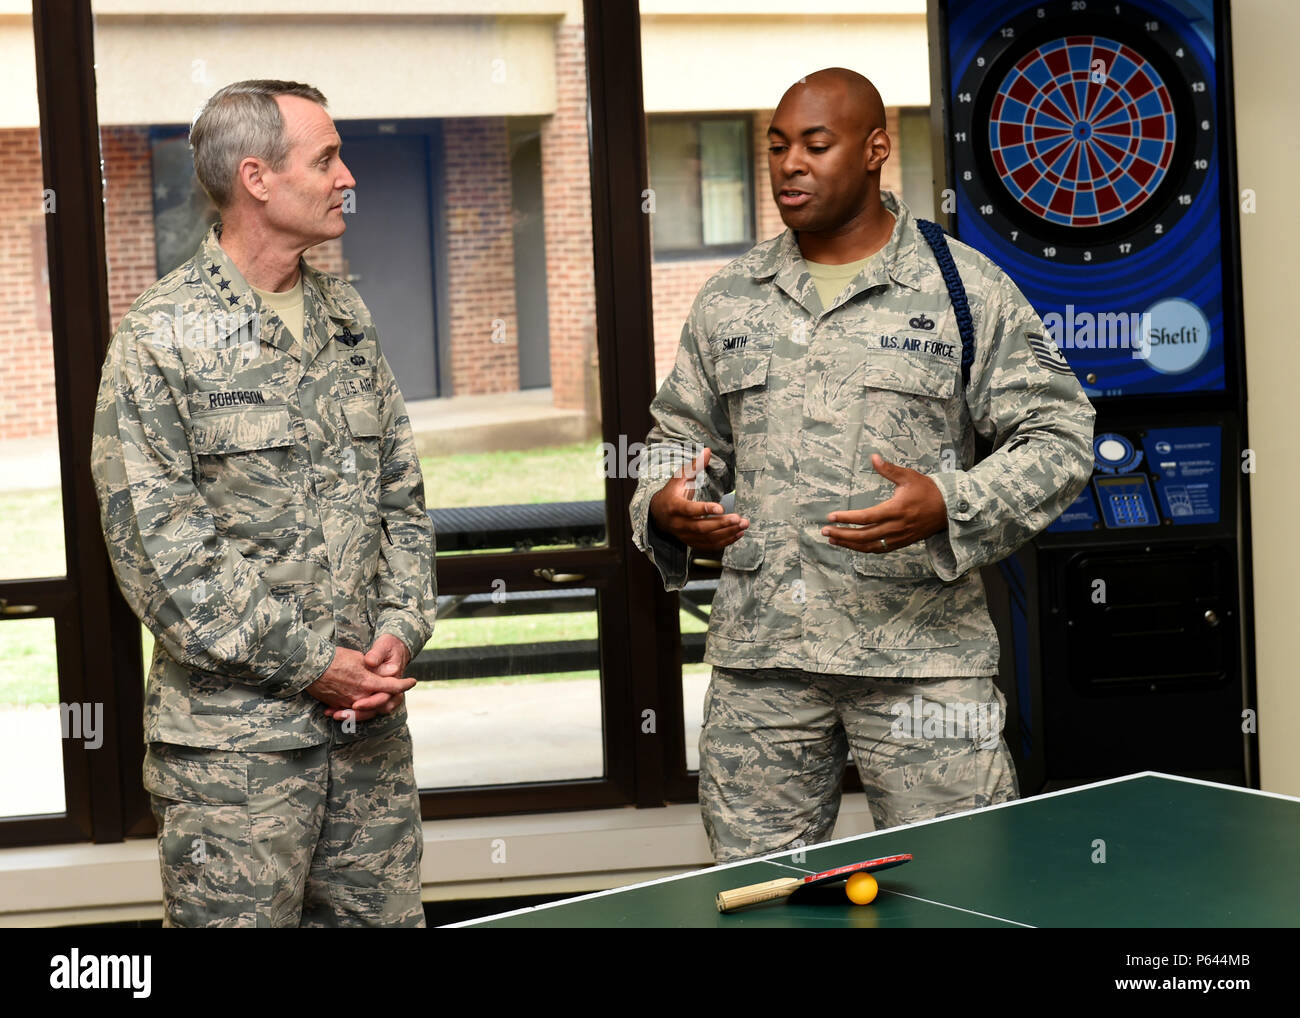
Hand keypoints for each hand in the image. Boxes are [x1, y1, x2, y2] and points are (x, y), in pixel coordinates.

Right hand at [309, 643, 413, 724]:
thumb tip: (392, 671)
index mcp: (368, 682)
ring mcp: (348, 703)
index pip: (393, 687)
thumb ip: (376, 667)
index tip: (412, 681)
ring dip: (375, 705)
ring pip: (368, 710)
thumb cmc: (335, 658)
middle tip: (397, 691)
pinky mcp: (337, 705)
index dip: (405, 684)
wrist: (310, 667)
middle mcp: (360, 696)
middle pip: (383, 703)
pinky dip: (357, 708)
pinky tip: (358, 703)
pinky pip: (351, 711)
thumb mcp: (358, 658)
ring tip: (379, 698)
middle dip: (392, 697)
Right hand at [648, 447, 748, 551]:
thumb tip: (707, 450)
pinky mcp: (692, 542)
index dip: (705, 510)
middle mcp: (679, 524)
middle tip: (739, 518)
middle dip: (722, 524)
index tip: (721, 508)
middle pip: (701, 527)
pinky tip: (737, 534)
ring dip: (727, 533)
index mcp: (674, 506)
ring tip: (743, 525)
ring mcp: (685, 535)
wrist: (658, 514)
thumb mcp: (679, 477)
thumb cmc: (672, 493)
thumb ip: (694, 465)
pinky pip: (709, 545)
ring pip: (707, 538)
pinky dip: (724, 542)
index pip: (689, 510)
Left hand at [822, 454, 947, 552]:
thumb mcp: (909, 476)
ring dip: (849, 544)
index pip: (866, 517)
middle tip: (825, 531)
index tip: (831, 517)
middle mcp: (896, 527)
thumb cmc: (928, 491)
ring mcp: (899, 537)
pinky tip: (851, 545)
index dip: (847, 518)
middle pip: (864, 535)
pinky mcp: (902, 542)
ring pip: (869, 546)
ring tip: (832, 540)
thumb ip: (889, 469)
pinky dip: (863, 549)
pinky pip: (879, 549)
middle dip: (842, 534)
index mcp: (896, 510)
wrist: (949, 509)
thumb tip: (873, 457)